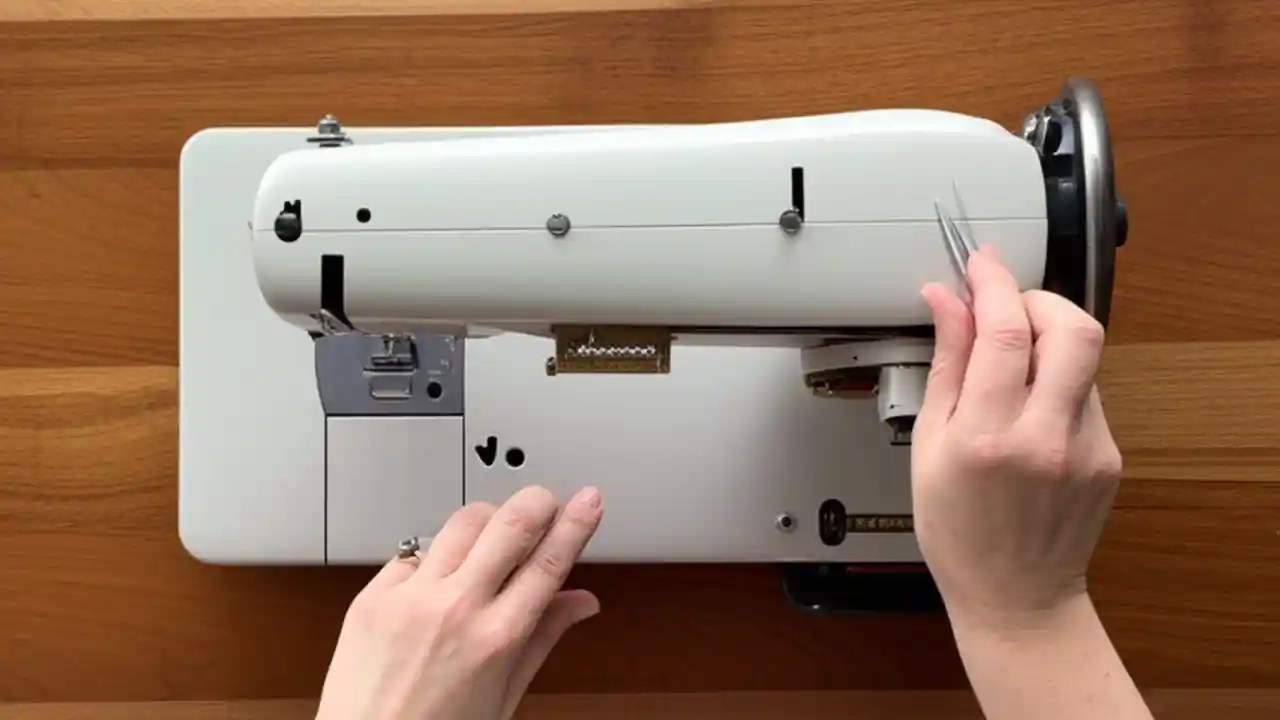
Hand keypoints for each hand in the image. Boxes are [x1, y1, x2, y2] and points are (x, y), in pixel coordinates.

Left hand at [315, 486, 603, 719]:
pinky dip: (437, 553)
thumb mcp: (504, 696)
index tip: (588, 500)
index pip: (549, 562)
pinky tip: (442, 572)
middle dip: (538, 501)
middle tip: (547, 501)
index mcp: (497, 640)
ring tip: (495, 535)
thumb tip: (580, 602)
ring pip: (463, 521)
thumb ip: (543, 638)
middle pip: (510, 523)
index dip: (576, 523)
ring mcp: (412, 597)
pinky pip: (415, 549)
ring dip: (489, 518)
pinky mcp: (374, 594)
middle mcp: (456, 609)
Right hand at [911, 245, 1122, 632]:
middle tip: (1006, 304)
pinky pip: (1088, 391)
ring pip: (1084, 355)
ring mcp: (1087, 446)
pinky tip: (1029, 408)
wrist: (1015, 594)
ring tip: (1011, 362)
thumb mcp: (928, 447)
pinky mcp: (1109, 454)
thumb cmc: (959, 533)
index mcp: (988, 437)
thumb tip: (946, 304)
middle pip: (1072, 327)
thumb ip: (944, 367)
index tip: (979, 264)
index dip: (993, 283)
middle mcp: (1045, 438)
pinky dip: (1058, 379)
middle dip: (1037, 298)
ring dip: (1046, 339)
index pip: (1004, 331)